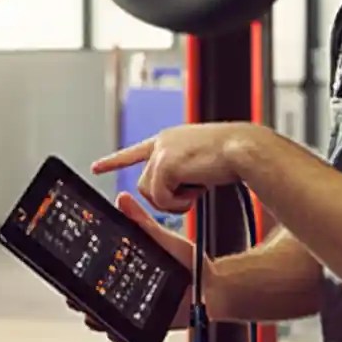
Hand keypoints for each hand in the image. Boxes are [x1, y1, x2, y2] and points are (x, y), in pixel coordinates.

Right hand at [67, 193, 208, 335]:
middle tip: (73, 291)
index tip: (69, 263)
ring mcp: (133, 306)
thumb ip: (142, 222)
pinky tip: (111, 327)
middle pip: (92, 293)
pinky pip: (122, 332)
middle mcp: (125, 286)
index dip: (78, 268)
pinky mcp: (143, 323)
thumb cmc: (190, 263)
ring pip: (102, 314)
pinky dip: (113, 331)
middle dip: (78, 294)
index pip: (95, 267)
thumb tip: (122, 199)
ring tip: (89, 309)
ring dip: (93, 314)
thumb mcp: (163, 238)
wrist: (212, 289)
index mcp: (126, 264)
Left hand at [91, 123, 260, 212]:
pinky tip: (199, 188)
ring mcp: (162, 152)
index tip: (96, 167)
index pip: (136, 151)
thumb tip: (180, 186)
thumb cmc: (234, 155)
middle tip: (192, 192)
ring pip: (152, 194)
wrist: (245, 148)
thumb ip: (184, 168)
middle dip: (165, 197)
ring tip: (199, 187)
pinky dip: (181, 202)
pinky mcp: (165, 165)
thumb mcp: (202, 159)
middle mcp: (162, 142)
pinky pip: (163, 198)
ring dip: (176, 200)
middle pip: (145, 184)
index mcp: (170, 139)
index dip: (115, 161)